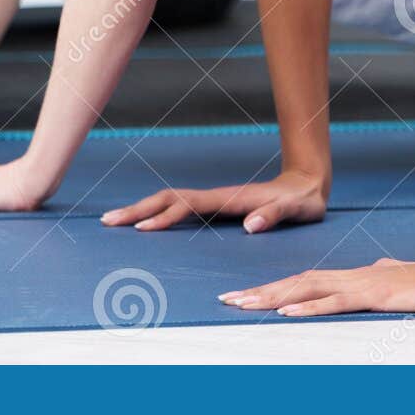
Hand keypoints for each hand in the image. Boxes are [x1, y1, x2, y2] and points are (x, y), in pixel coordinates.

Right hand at [100, 169, 328, 231]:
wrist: (306, 185)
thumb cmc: (301, 201)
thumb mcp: (295, 210)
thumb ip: (273, 215)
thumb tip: (249, 226)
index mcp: (228, 200)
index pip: (187, 206)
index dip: (164, 217)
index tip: (140, 229)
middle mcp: (215, 198)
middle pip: (167, 199)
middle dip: (137, 209)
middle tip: (108, 221)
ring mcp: (213, 201)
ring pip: (168, 201)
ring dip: (140, 209)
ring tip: (114, 221)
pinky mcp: (215, 207)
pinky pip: (178, 208)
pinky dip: (155, 213)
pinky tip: (143, 223)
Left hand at [218, 251, 414, 316]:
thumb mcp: (394, 280)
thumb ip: (379, 275)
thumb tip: (372, 270)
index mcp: (349, 277)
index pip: (301, 282)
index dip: (271, 289)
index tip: (244, 297)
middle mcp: (347, 278)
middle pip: (293, 284)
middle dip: (258, 293)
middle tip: (226, 301)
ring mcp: (358, 285)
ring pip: (305, 290)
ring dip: (271, 298)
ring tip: (243, 305)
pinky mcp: (372, 295)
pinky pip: (334, 302)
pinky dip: (307, 308)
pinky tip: (286, 312)